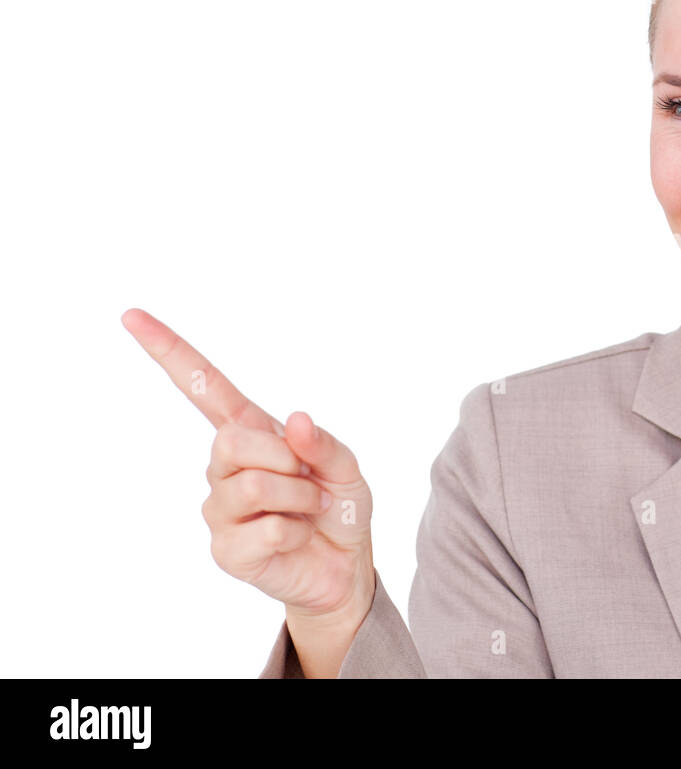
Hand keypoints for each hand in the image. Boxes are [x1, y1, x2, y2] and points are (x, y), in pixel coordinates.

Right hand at [121, 309, 375, 626]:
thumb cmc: (337, 507)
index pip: (205, 387)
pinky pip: (265, 530)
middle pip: (231, 442)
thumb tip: (296, 422)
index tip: (132, 316)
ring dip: (300, 498)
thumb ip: (324, 444)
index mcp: (252, 432)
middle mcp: (225, 466)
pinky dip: (297, 531)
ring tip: (310, 511)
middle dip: (285, 459)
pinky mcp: (226, 549)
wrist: (344, 565)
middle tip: (310, 480)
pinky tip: (297, 538)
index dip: (171, 352)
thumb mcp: (346, 467)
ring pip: (252, 486)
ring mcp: (221, 509)